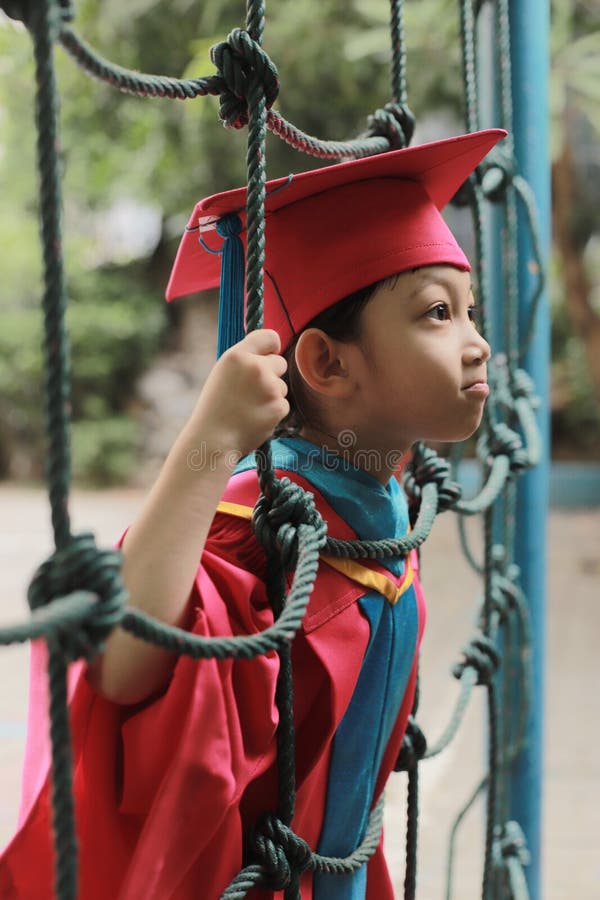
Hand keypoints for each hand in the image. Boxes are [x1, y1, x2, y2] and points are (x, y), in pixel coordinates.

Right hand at [190, 329, 288, 456]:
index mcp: (237, 355)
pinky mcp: (278, 407)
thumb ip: (245, 360)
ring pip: (282, 386)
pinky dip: (272, 412)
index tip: (267, 355)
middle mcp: (256, 367)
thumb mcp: (223, 373)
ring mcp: (269, 387)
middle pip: (280, 362)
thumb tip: (269, 351)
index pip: (270, 337)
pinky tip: (254, 418)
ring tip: (248, 407)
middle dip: (272, 374)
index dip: (271, 347)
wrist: (213, 438)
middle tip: (251, 391)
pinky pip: (283, 404)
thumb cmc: (216, 406)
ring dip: (271, 395)